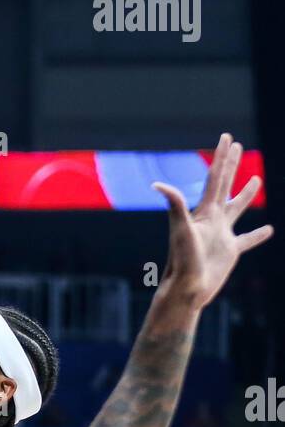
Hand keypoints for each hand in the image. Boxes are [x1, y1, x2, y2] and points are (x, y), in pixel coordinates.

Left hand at [153, 133, 272, 309]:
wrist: (186, 289)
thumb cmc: (182, 261)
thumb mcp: (180, 230)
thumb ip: (175, 205)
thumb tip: (157, 184)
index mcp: (203, 211)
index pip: (215, 178)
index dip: (221, 157)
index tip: (227, 138)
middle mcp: (213, 219)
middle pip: (224, 185)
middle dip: (230, 164)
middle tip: (238, 145)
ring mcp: (222, 235)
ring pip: (237, 208)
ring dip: (246, 194)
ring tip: (255, 179)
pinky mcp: (230, 251)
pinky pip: (248, 240)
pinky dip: (258, 235)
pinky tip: (268, 230)